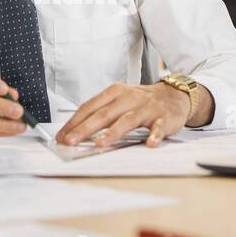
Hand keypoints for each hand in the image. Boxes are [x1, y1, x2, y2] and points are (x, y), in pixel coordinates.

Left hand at [56, 83, 190, 148]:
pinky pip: (159, 128)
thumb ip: (101, 113)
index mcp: (115, 93)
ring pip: (128, 120)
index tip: (61, 136)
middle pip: (104, 114)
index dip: (74, 122)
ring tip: (101, 143)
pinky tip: (150, 144)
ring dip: (114, 132)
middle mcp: (129, 98)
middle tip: (71, 141)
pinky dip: (155, 135)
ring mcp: (147, 108)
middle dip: (86, 128)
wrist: (174, 95)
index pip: (90, 107)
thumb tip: (75, 132)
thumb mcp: (119, 101)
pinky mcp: (164, 118)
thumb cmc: (140, 101)